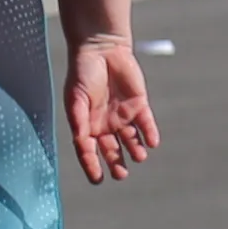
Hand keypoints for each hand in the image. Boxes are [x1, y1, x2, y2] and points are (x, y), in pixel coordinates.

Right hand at [65, 34, 160, 184]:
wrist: (101, 49)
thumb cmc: (82, 72)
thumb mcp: (76, 98)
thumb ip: (79, 120)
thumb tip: (82, 142)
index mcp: (86, 124)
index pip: (88, 150)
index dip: (91, 166)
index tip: (97, 180)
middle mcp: (104, 124)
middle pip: (111, 149)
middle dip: (116, 163)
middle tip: (120, 174)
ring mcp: (123, 115)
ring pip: (131, 140)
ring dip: (134, 150)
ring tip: (138, 157)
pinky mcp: (139, 105)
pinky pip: (146, 124)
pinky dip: (149, 134)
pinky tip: (151, 142)